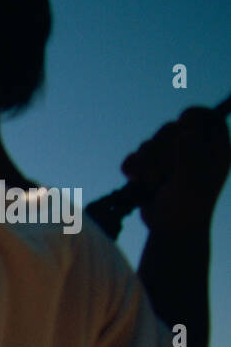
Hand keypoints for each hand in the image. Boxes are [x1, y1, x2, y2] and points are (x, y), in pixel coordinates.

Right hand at [122, 107, 228, 238]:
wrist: (171, 231)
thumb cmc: (188, 207)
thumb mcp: (192, 180)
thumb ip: (190, 152)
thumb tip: (184, 125)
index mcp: (214, 148)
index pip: (204, 116)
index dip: (191, 117)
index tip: (182, 128)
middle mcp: (193, 149)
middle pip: (171, 128)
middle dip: (161, 150)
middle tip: (165, 172)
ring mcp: (170, 158)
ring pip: (150, 142)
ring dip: (146, 163)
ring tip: (151, 183)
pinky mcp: (150, 167)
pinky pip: (135, 156)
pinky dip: (132, 167)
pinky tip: (135, 180)